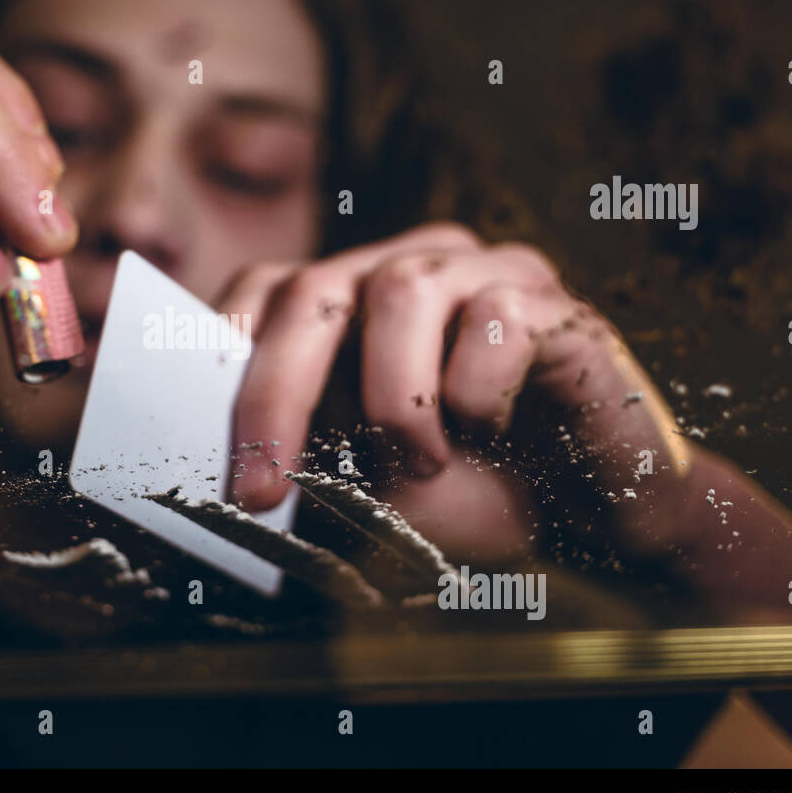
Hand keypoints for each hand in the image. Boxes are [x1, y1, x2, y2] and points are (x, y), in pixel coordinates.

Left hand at [222, 223, 692, 545]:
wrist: (596, 522)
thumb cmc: (474, 497)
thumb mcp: (366, 488)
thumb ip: (306, 461)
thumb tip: (234, 465)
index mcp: (355, 302)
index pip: (267, 290)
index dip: (219, 356)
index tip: (195, 438)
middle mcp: (413, 270)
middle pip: (316, 289)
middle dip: (274, 394)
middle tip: (261, 491)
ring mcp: (486, 276)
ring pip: (403, 287)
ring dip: (392, 397)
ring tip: (418, 462)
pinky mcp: (557, 304)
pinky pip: (499, 318)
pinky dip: (478, 390)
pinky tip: (490, 430)